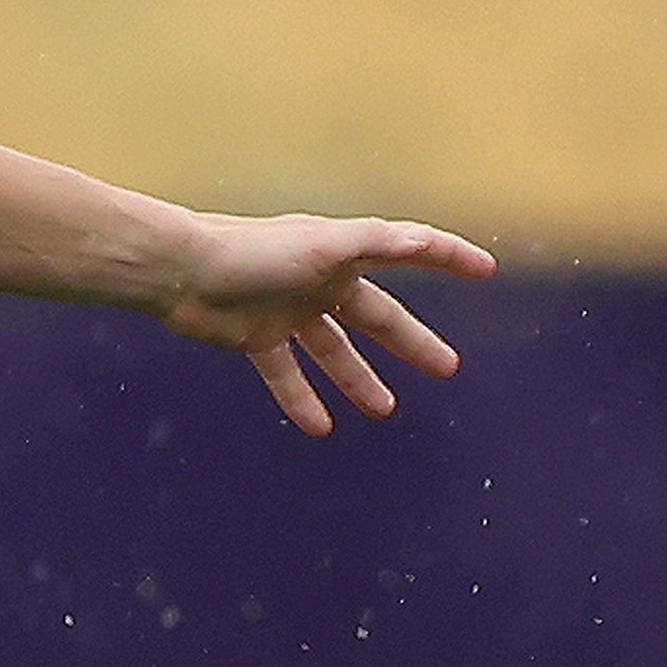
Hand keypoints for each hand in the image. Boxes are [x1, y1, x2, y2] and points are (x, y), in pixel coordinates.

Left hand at [161, 212, 497, 434]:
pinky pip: (286, 374)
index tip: (486, 271)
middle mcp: (320, 280)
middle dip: (412, 342)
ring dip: (358, 379)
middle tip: (448, 367)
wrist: (181, 271)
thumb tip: (423, 239)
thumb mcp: (323, 245)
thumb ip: (375, 243)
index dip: (448, 257)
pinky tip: (320, 427)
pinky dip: (301, 399)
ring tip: (385, 410)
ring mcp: (288, 310)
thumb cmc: (252, 250)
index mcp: (343, 252)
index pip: (409, 250)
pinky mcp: (256, 337)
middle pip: (377, 316)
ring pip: (333, 351)